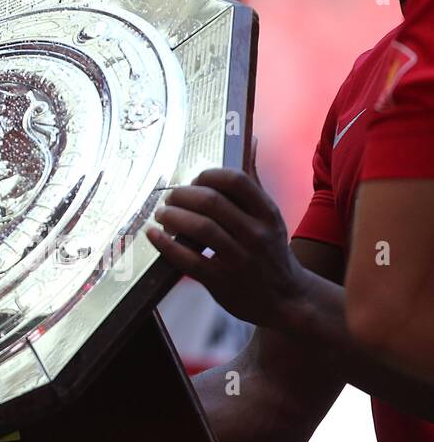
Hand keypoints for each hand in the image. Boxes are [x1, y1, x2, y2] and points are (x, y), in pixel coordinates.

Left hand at [144, 147, 309, 329]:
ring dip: (172, 216)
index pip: (235, 180)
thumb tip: (250, 140)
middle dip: (182, 195)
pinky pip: (187, 259)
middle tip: (169, 198)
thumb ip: (253, 182)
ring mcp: (240, 259)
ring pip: (199, 228)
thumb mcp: (269, 216)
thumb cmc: (271, 252)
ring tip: (161, 214)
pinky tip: (153, 234)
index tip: (194, 181)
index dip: (207, 175)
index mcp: (267, 213)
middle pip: (211, 202)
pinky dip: (165, 244)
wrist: (288, 301)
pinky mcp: (222, 281)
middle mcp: (256, 233)